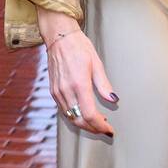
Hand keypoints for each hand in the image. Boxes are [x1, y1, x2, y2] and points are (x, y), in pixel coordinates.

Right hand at [39, 11, 117, 136]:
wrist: (59, 38)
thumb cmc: (79, 47)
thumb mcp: (96, 63)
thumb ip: (104, 85)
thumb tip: (114, 100)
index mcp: (79, 84)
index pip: (90, 114)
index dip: (100, 125)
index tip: (109, 129)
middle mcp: (66, 91)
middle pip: (79, 120)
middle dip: (93, 128)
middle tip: (105, 129)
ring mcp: (57, 92)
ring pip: (70, 117)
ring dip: (84, 124)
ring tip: (97, 123)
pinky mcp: (53, 91)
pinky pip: (64, 110)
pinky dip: (75, 116)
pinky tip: (84, 114)